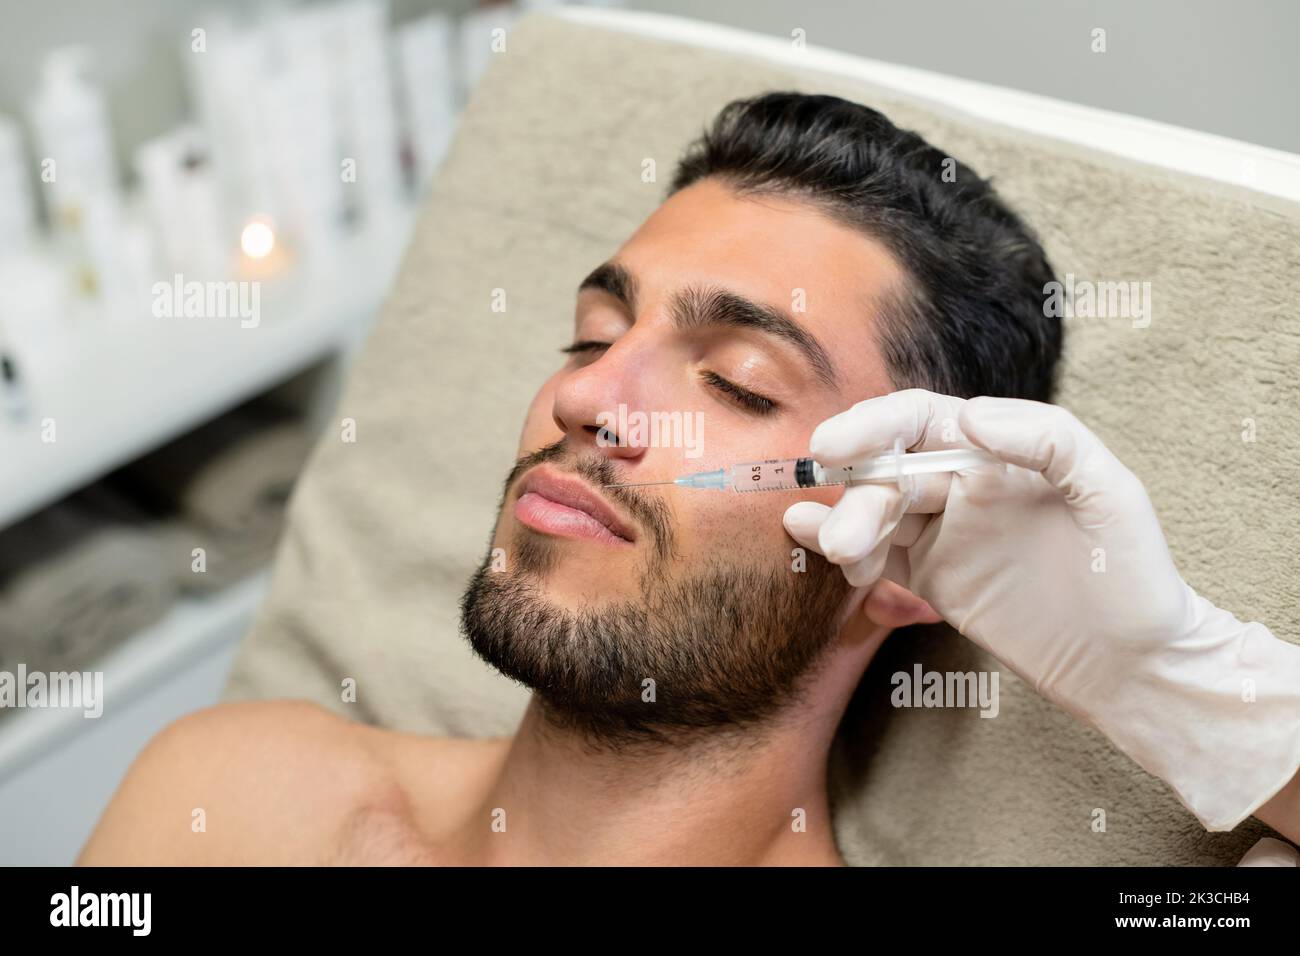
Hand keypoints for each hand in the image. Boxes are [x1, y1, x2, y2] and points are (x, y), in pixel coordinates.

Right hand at [784, 388, 1299, 830]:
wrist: (1135, 665)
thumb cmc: (1135, 572)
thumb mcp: (1111, 491)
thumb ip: (1048, 438)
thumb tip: (971, 415)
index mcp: (997, 452)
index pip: (919, 420)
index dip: (871, 425)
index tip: (834, 446)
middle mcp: (962, 485)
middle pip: (887, 471)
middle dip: (856, 497)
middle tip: (844, 540)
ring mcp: (943, 534)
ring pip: (873, 513)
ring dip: (843, 526)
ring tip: (841, 556)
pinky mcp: (930, 581)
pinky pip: (874, 557)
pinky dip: (841, 552)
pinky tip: (819, 554)